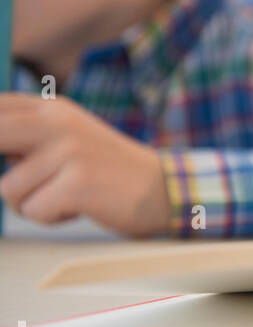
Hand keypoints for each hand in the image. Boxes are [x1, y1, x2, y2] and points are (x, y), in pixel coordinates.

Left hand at [0, 93, 169, 236]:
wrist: (163, 188)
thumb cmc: (108, 170)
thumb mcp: (68, 139)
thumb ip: (25, 137)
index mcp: (52, 109)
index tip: (6, 157)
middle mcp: (59, 122)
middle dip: (1, 169)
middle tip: (23, 179)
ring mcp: (70, 151)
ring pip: (8, 188)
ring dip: (29, 203)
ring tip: (62, 197)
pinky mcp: (78, 183)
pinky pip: (33, 210)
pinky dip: (50, 218)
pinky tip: (77, 208)